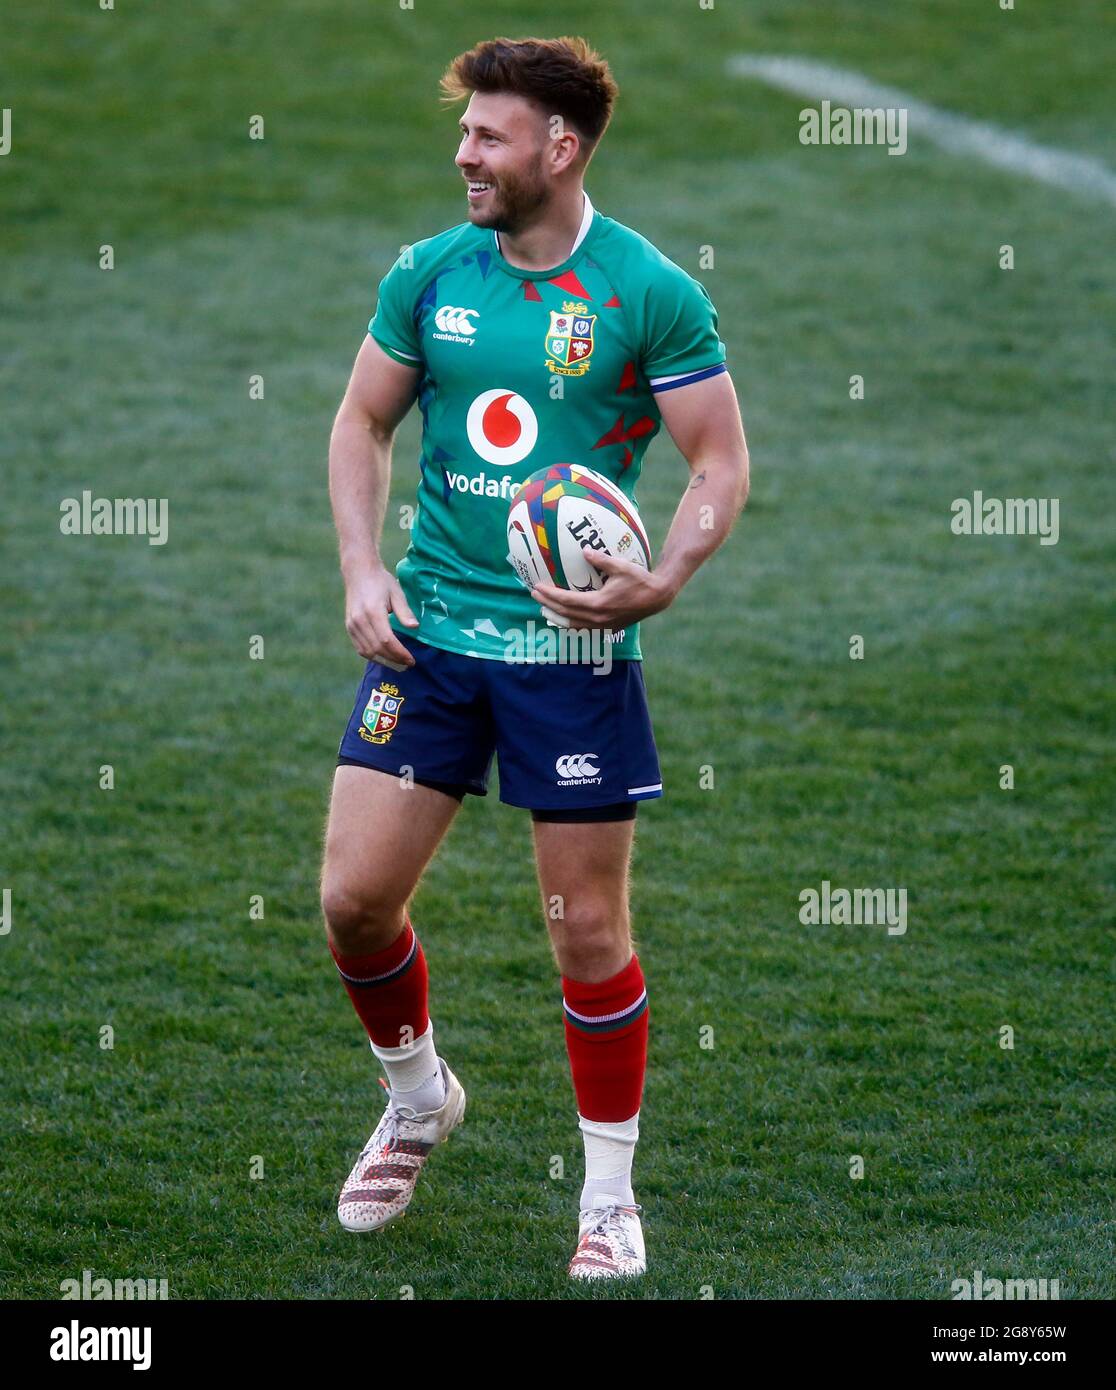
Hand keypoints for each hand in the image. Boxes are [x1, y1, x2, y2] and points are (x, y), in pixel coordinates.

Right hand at [343, 565, 418, 666]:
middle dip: (394, 659)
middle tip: (408, 664)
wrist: (359, 573)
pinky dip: (373, 655)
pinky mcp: (349, 627)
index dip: (400, 653)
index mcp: (373, 611)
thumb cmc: (381, 582)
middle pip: (377, 649)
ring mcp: (352, 625)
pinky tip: (385, 657)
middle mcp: (360, 620)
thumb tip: (415, 627)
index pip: (387, 640)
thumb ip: (405, 612)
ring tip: (398, 663)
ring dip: (384, 661)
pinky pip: (360, 648)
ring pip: (367, 652)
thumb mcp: (397, 593)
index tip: (411, 660)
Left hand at [530, 549, 676, 630]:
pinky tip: (565, 618)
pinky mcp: (609, 627)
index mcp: (598, 604)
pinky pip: (584, 627)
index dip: (550, 595)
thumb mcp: (620, 566)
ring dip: (557, 617)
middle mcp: (598, 618)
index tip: (538, 587)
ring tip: (544, 610)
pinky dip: (571, 623)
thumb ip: (601, 560)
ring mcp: (603, 625)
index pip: (567, 601)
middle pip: (566, 614)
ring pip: (573, 625)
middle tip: (535, 594)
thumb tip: (584, 551)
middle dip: (548, 604)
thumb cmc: (640, 580)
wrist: (657, 597)